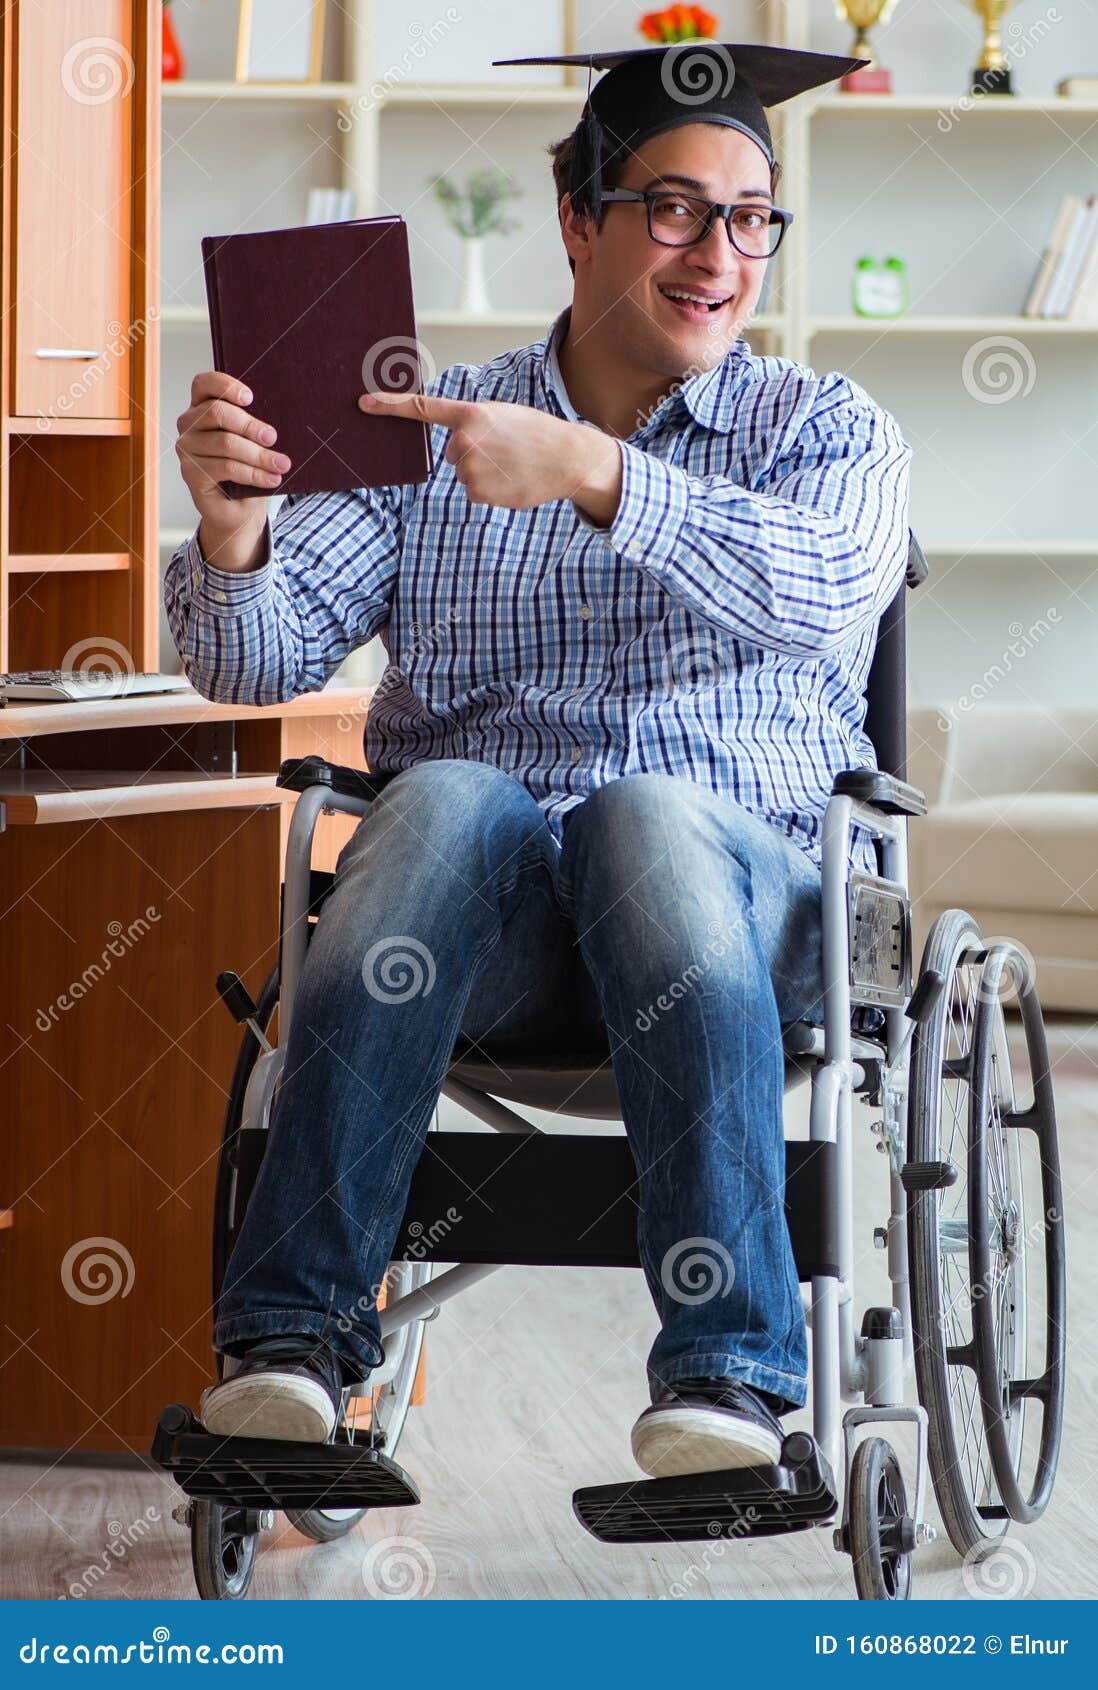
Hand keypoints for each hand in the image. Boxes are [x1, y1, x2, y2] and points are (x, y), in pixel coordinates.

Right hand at [176, 372, 292, 557]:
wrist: (237, 509)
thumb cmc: (245, 469)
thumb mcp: (252, 442)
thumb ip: (255, 427)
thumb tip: (275, 424)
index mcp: (202, 407)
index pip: (204, 384)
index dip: (225, 385)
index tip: (250, 398)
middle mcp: (189, 425)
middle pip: (217, 412)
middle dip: (250, 426)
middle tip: (273, 438)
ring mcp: (187, 449)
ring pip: (225, 443)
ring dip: (258, 455)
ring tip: (281, 464)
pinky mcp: (191, 472)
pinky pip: (226, 467)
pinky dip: (253, 473)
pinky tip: (271, 479)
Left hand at [359, 390, 621, 519]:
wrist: (567, 458)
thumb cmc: (537, 434)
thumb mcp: (503, 415)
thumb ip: (473, 423)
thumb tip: (454, 445)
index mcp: (471, 414)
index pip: (422, 408)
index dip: (390, 406)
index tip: (363, 403)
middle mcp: (465, 440)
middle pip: (452, 452)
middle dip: (474, 452)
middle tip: (504, 449)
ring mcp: (470, 468)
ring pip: (464, 473)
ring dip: (484, 471)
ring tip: (512, 464)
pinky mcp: (478, 492)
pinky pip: (474, 492)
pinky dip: (491, 489)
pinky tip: (512, 480)